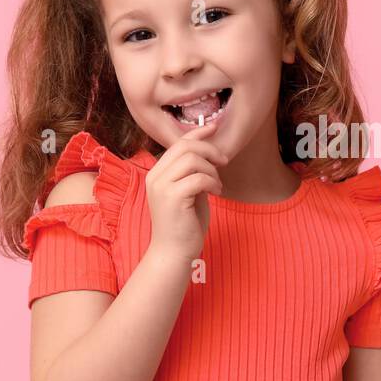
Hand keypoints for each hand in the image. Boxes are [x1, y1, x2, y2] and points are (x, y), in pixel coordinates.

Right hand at [143, 119, 227, 259]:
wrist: (174, 252)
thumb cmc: (185, 224)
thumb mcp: (190, 192)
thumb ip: (194, 173)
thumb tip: (210, 154)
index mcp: (157, 173)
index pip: (177, 143)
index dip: (197, 133)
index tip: (214, 127)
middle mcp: (155, 176)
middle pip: (185, 147)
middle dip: (210, 150)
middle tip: (224, 162)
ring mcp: (161, 186)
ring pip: (193, 160)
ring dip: (212, 171)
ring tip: (217, 186)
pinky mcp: (172, 197)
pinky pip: (199, 178)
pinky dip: (213, 183)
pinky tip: (216, 193)